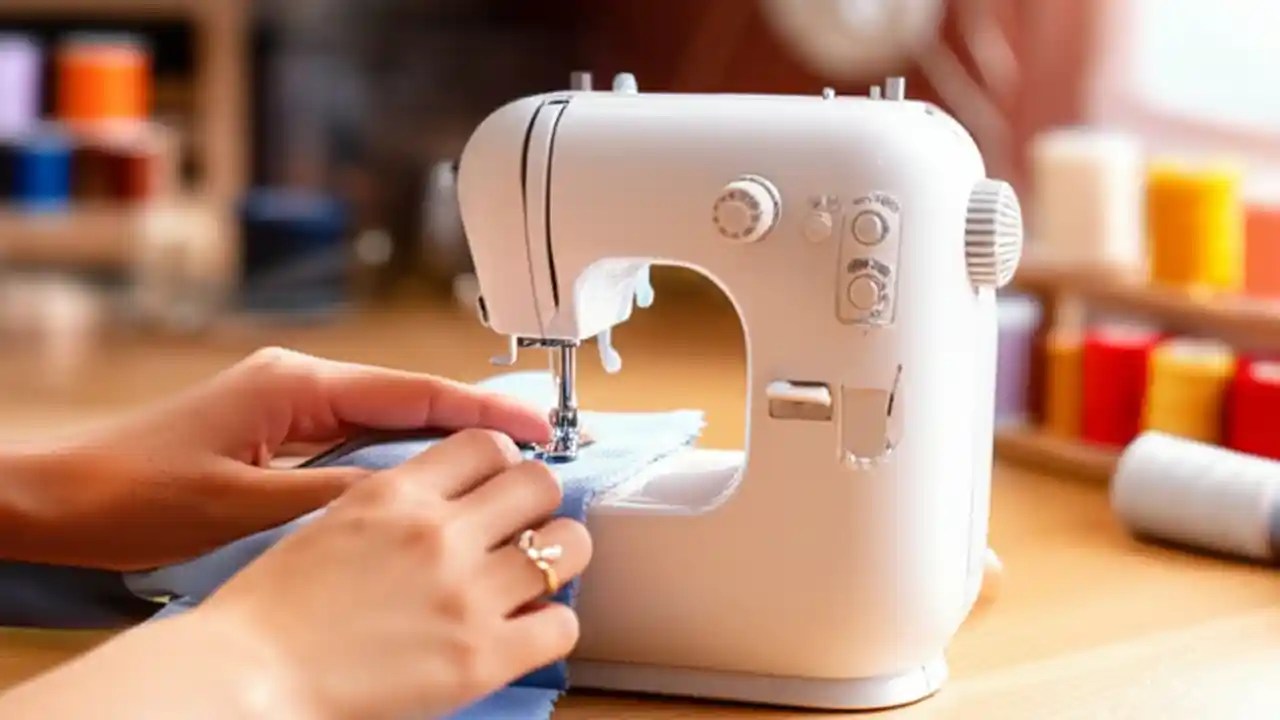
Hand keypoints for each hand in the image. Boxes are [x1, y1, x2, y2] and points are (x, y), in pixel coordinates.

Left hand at [0, 347, 550, 569]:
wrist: (60, 496)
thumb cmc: (134, 496)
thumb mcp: (244, 507)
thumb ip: (337, 499)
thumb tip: (419, 499)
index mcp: (297, 386)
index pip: (414, 394)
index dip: (484, 411)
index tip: (539, 427)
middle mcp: (301, 381)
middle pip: (411, 398)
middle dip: (478, 420)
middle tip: (542, 447)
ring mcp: (291, 401)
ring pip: (390, 418)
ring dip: (445, 439)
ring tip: (506, 465)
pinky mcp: (281, 427)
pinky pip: (361, 437)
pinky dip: (404, 456)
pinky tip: (435, 480)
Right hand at [196, 429, 590, 719]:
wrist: (243, 680)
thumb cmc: (267, 614)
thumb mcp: (328, 524)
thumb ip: (391, 504)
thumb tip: (440, 501)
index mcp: (395, 493)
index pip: (487, 443)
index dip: (502, 463)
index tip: (501, 484)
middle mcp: (439, 532)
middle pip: (541, 481)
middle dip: (538, 501)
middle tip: (524, 528)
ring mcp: (466, 594)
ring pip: (569, 545)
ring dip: (559, 556)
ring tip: (539, 575)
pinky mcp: (481, 657)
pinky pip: (562, 624)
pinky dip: (552, 625)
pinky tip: (527, 630)